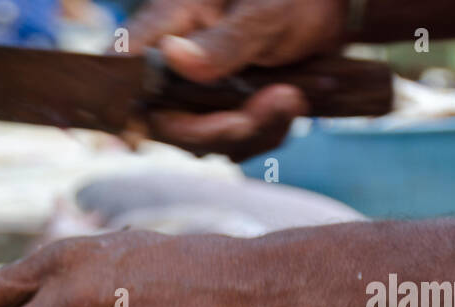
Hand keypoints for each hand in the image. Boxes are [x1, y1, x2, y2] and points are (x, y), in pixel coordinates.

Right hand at [126, 0, 348, 159]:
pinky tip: (291, 104)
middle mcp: (172, 64)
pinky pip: (232, 143)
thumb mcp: (266, 11)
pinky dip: (264, 133)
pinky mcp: (222, 110)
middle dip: (218, 128)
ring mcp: (195, 92)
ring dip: (252, 131)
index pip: (121, 67)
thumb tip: (172, 56)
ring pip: (201, 140)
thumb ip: (223, 41)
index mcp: (167, 25)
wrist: (332, 5)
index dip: (124, 106)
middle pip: (164, 122)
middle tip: (276, 103)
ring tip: (292, 97)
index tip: (150, 134)